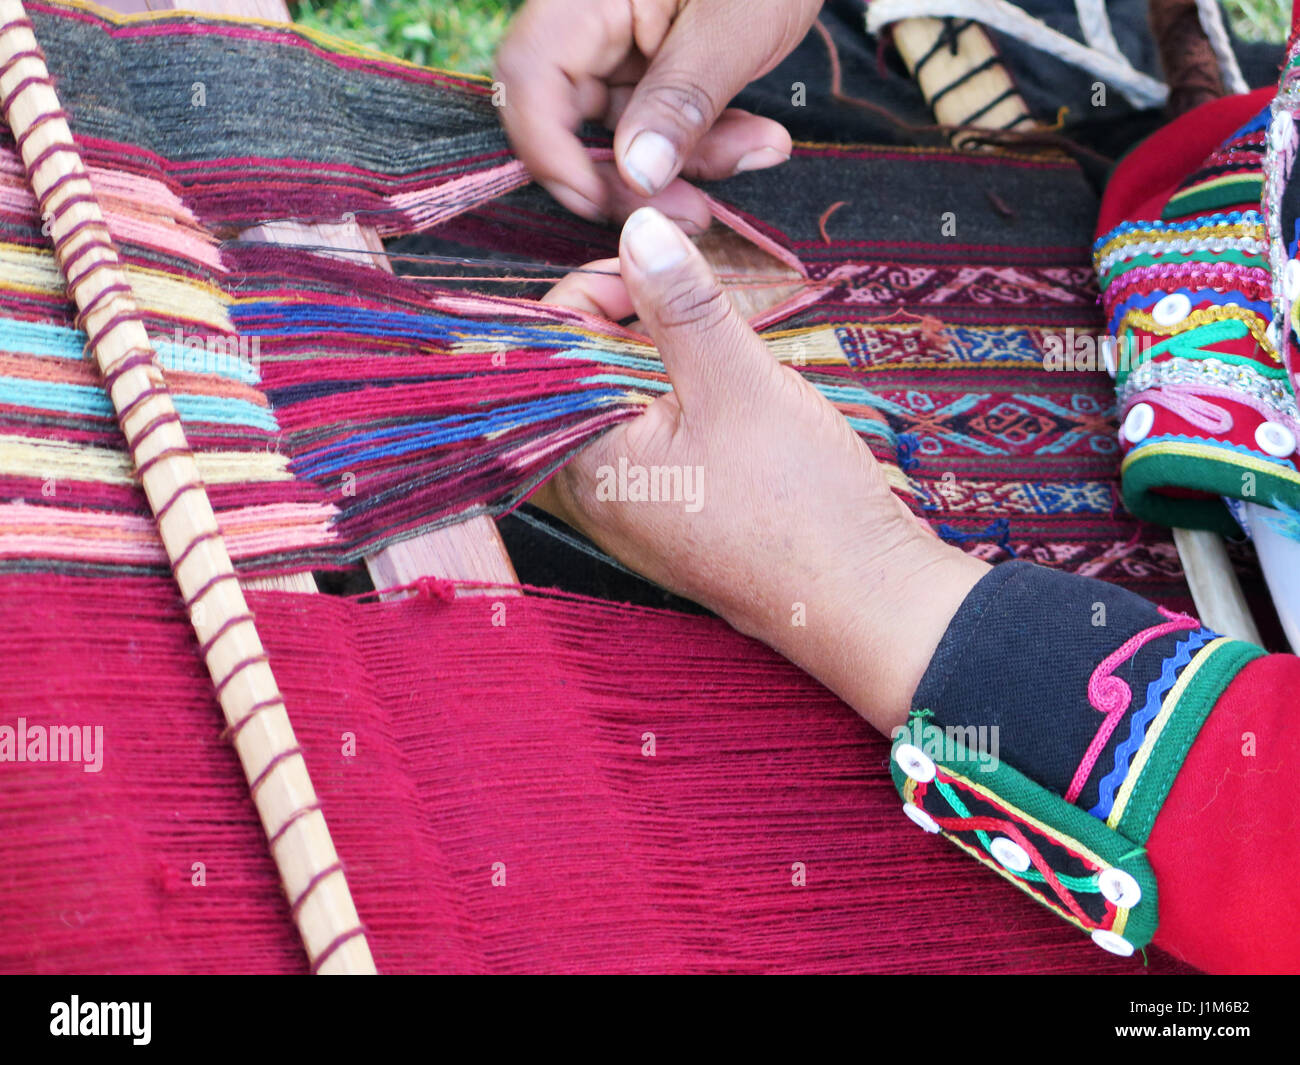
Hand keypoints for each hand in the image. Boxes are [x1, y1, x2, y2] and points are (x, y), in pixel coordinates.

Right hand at [494, 0, 822, 229]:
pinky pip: (661, 121)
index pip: (529, 81)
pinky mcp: (653, 59)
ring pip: (624, 131)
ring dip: (688, 162)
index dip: (554, 156)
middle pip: (571, 120)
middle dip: (635, 176)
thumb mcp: (737, 24)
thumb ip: (682, 100)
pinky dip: (705, 141)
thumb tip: (637, 177)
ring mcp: (620, 40)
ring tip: (760, 149)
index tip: (608, 205)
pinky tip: (757, 139)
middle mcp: (588, 18)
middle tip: (693, 212)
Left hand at [538, 207, 989, 732]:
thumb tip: (640, 230)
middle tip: (684, 305)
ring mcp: (628, 513)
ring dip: (653, 364)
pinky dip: (672, 405)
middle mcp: (590, 493)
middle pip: (575, 379)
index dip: (590, 293)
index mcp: (584, 458)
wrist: (862, 601)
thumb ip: (681, 304)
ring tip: (711, 349)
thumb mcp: (739, 383)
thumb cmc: (798, 506)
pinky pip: (645, 445)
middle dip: (623, 325)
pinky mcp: (667, 521)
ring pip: (612, 411)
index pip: (543, 349)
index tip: (650, 274)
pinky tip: (723, 398)